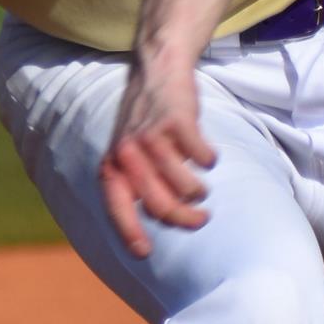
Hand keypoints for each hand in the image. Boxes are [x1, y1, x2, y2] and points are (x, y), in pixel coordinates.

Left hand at [99, 54, 216, 258]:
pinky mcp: (176, 122)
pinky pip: (202, 158)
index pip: (118, 207)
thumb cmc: (147, 121)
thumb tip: (159, 220)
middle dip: (184, 218)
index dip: (130, 232)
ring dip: (199, 191)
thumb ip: (136, 181)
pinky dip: (210, 160)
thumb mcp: (128, 151)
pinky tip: (208, 155)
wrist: (157, 70)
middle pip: (160, 204)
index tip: (144, 253)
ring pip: (184, 185)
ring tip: (202, 188)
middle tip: (201, 219)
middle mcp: (127, 153)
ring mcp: (151, 137)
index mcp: (113, 164)